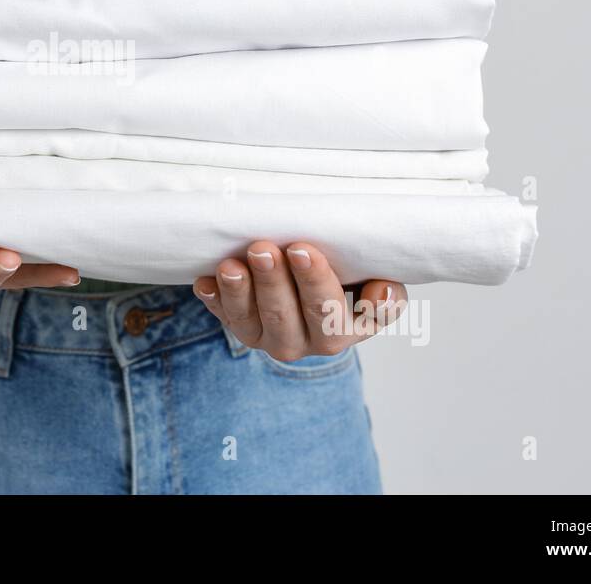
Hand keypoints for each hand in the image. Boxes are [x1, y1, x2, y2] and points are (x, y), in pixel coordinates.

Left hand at [194, 241, 404, 360]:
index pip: (331, 311)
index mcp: (343, 330)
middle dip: (273, 281)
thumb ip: (385, 295)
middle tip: (263, 249)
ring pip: (251, 319)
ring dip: (239, 291)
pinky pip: (224, 317)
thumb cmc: (353, 281)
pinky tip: (204, 282)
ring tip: (230, 265)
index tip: (302, 249)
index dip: (316, 282)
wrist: (319, 290)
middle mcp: (306, 341)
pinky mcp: (243, 328)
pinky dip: (213, 299)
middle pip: (286, 313)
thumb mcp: (376, 288)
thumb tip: (380, 292)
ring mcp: (270, 337)